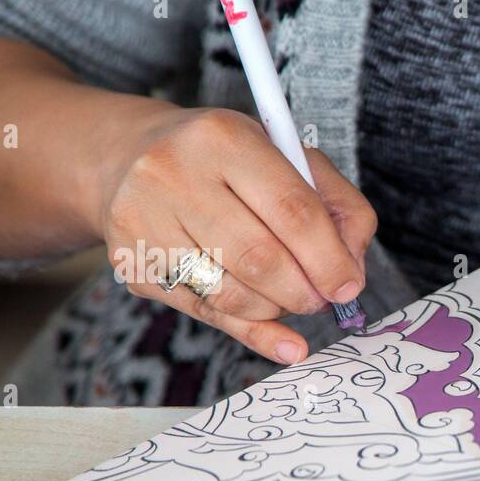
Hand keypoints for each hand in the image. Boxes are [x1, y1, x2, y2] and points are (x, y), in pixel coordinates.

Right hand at [96, 106, 376, 363]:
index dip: (329, 258)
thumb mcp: (288, 159)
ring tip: (287, 294)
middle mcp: (174, 174)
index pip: (292, 210)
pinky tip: (282, 342)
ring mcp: (145, 220)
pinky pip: (206, 314)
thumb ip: (339, 207)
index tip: (349, 287)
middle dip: (305, 291)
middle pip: (260, 258)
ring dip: (277, 308)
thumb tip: (351, 272)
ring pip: (232, 294)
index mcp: (223, 138)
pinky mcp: (134, 262)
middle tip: (322, 299)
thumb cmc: (225, 162)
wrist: (128, 158)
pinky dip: (254, 332)